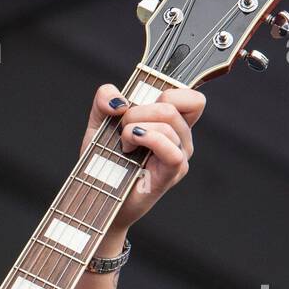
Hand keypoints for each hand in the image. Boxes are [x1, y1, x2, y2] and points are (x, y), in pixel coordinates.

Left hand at [80, 83, 205, 248]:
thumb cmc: (104, 162)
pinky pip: (171, 149)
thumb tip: (118, 99)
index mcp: (171, 124)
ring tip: (122, 144)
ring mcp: (179, 156)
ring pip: (168, 120)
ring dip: (135, 126)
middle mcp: (180, 139)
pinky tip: (130, 144)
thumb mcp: (99, 124)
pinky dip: (149, 138)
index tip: (141, 105)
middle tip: (122, 129)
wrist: (97, 198)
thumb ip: (104, 100)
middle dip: (139, 109)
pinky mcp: (171, 173)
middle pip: (174, 103)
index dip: (169, 91)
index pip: (191, 98)